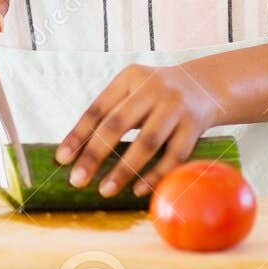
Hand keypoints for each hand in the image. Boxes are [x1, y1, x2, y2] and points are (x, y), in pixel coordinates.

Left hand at [55, 64, 221, 197]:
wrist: (206, 85)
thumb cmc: (157, 96)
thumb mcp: (134, 91)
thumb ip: (111, 113)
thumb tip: (76, 152)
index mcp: (129, 78)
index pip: (98, 109)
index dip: (78, 134)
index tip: (61, 159)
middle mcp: (152, 88)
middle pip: (117, 124)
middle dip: (94, 155)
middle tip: (77, 180)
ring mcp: (175, 106)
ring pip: (146, 142)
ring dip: (124, 169)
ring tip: (105, 190)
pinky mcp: (194, 125)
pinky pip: (173, 155)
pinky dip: (155, 174)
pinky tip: (138, 189)